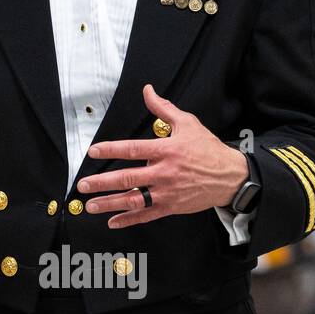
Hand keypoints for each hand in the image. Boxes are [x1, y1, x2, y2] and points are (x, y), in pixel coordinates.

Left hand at [74, 84, 248, 228]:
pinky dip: (129, 220)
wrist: (231, 176)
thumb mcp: (188, 123)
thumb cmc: (208, 149)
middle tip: (83, 185)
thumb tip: (147, 91)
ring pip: (134, 199)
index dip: (110, 150)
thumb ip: (164, 108)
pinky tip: (112, 222)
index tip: (92, 152)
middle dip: (102, 182)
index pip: (132, 149)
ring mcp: (167, 192)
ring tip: (90, 206)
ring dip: (109, 204)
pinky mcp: (172, 207)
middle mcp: (164, 172)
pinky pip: (147, 214)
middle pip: (127, 178)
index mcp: (166, 150)